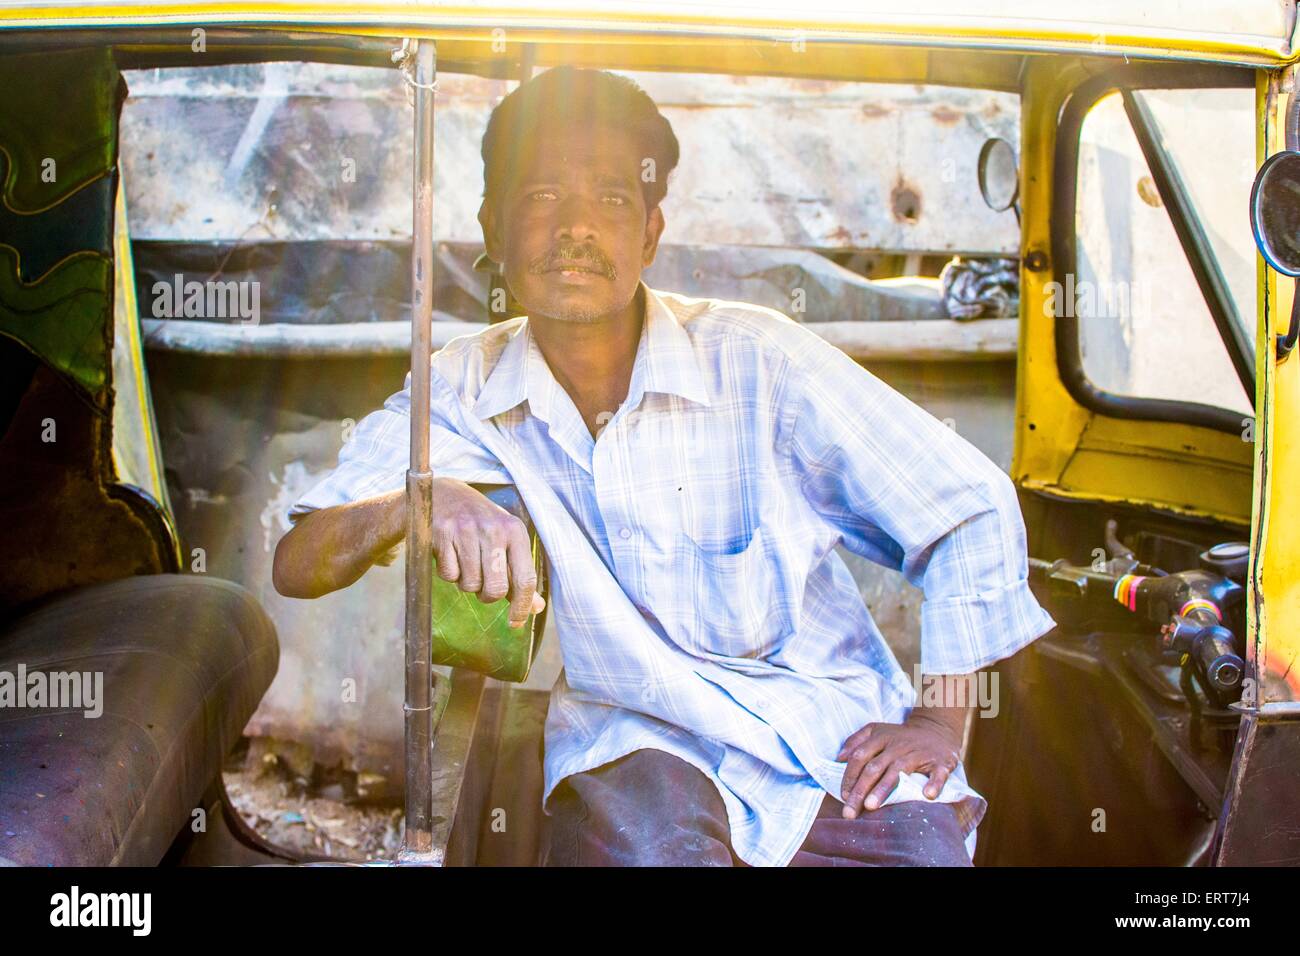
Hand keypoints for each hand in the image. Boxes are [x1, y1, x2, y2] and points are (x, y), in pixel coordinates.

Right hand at [430, 478, 545, 627]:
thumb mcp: (506, 542)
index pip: (525, 579)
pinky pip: (449, 575)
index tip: (515, 622)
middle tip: (483, 586)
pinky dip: (449, 573)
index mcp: (515, 530)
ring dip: (467, 583)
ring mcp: (466, 530)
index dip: (521, 606)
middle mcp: (493, 528)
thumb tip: (536, 607)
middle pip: (496, 589)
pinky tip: (450, 555)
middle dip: (488, 596)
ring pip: (470, 585)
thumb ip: (519, 574)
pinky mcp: (442, 533)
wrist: (443, 495)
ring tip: (466, 563)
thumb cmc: (480, 525)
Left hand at [835, 714, 960, 818]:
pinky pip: (937, 773)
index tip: (843, 796)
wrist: (936, 730)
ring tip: (871, 806)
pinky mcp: (940, 762)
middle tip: (850, 811)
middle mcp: (898, 745)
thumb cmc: (901, 736)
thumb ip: (855, 741)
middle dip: (860, 790)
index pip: (860, 756)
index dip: (849, 776)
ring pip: (898, 770)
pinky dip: (934, 783)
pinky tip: (927, 795)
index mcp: (881, 737)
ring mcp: (919, 753)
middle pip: (874, 767)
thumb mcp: (876, 731)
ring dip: (884, 788)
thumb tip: (838, 758)